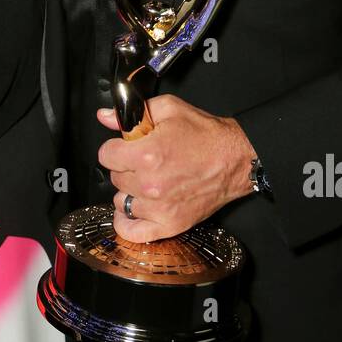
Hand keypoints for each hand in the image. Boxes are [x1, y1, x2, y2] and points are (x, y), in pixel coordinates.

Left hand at [96, 96, 256, 241]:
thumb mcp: (170, 109)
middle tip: (144, 161)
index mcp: (147, 154)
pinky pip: (133, 232)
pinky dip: (127, 224)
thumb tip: (105, 116)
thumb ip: (132, 113)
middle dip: (125, 166)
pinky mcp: (170, 224)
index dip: (116, 147)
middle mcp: (150, 184)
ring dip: (130, 191)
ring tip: (146, 181)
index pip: (106, 155)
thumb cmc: (206, 135)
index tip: (125, 147)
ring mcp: (159, 207)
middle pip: (115, 177)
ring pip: (122, 201)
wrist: (236, 159)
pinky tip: (132, 212)